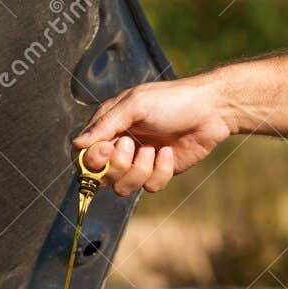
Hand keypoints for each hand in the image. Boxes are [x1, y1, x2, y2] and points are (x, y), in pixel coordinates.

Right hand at [73, 73, 232, 195]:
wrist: (211, 111)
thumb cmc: (172, 101)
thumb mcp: (135, 105)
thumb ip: (106, 125)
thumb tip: (76, 145)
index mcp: (109, 127)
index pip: (85, 155)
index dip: (92, 160)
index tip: (107, 149)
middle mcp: (120, 146)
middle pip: (102, 177)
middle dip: (119, 165)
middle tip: (133, 145)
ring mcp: (139, 162)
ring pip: (123, 188)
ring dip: (140, 171)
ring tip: (155, 149)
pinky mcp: (159, 172)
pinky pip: (150, 187)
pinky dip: (161, 171)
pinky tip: (169, 153)